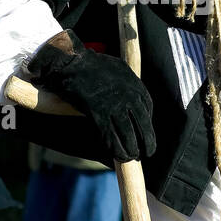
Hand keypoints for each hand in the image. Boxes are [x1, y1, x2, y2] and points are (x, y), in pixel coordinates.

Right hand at [25, 30, 155, 161]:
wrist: (72, 63)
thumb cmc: (94, 65)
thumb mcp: (120, 69)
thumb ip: (129, 84)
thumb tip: (135, 97)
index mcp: (136, 86)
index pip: (148, 111)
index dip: (147, 126)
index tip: (145, 133)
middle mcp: (129, 98)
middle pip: (143, 127)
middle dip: (146, 143)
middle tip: (146, 153)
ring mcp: (114, 107)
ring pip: (128, 136)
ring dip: (130, 150)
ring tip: (130, 157)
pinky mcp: (99, 115)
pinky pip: (110, 137)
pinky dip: (114, 148)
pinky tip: (115, 154)